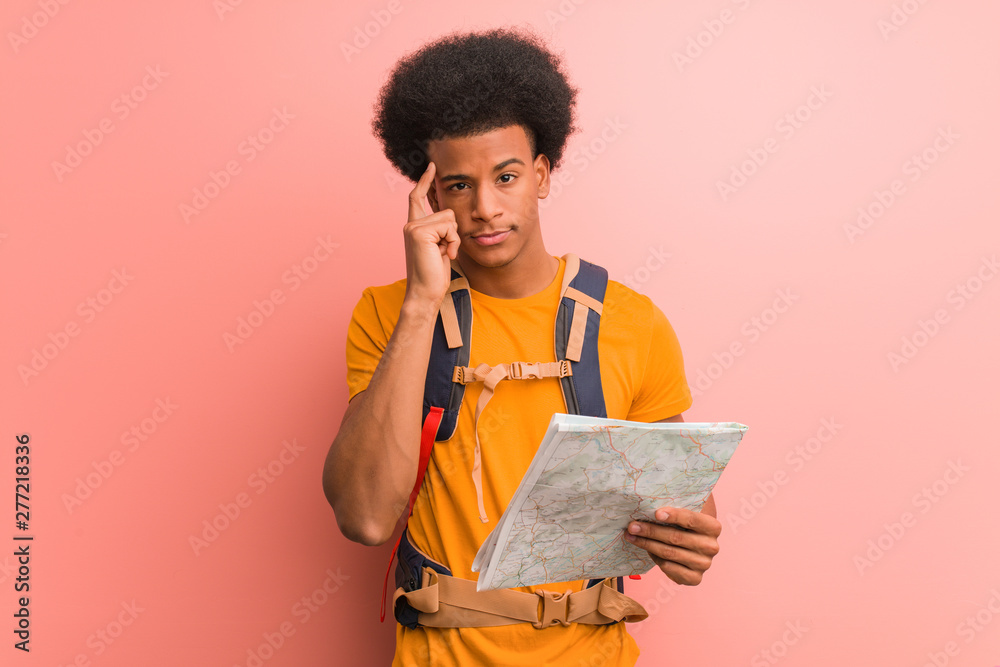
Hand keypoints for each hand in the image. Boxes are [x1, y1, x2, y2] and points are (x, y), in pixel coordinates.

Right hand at [403, 161, 460, 307]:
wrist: (426, 292)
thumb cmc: (434, 275)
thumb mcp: (440, 247)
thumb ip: (442, 231)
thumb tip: (450, 218)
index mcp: (414, 227)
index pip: (417, 198)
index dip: (425, 181)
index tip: (432, 166)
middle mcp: (410, 224)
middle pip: (447, 211)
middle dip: (454, 232)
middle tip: (444, 252)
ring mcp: (413, 227)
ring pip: (449, 218)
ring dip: (454, 238)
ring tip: (443, 254)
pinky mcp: (418, 232)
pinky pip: (449, 227)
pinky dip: (452, 242)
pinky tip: (443, 255)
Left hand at [624, 504, 721, 585]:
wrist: (695, 547)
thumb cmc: (686, 526)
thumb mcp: (686, 515)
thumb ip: (674, 510)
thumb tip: (648, 504)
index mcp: (713, 527)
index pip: (692, 519)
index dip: (674, 516)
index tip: (656, 513)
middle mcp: (711, 547)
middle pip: (676, 537)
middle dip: (651, 531)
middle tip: (632, 526)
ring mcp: (704, 564)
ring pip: (669, 553)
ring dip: (647, 544)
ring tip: (631, 536)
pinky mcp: (694, 578)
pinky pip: (669, 568)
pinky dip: (655, 558)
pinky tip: (646, 550)